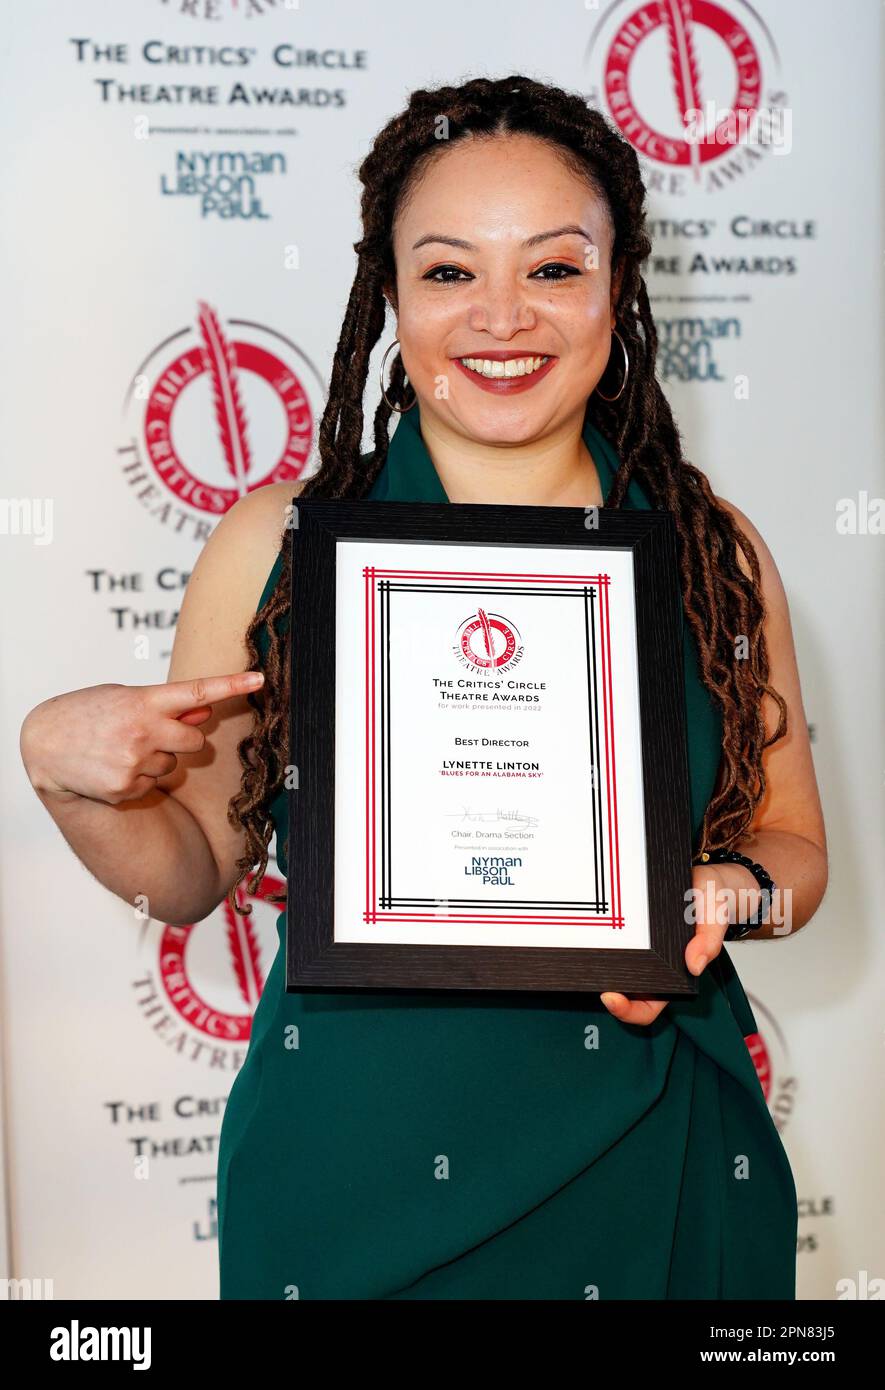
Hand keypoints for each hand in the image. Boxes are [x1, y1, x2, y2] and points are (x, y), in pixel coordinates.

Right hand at [20, 671, 264, 805]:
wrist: (45, 742)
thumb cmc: (88, 714)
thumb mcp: (125, 698)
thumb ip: (165, 707)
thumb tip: (204, 714)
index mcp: (144, 701)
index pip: (198, 691)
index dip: (232, 686)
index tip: (261, 680)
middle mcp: (144, 731)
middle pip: (196, 742)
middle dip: (183, 740)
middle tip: (152, 734)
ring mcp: (135, 761)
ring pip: (173, 765)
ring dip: (156, 758)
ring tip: (121, 749)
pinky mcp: (127, 787)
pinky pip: (153, 783)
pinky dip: (138, 777)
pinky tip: (112, 766)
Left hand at [599, 865, 729, 1025]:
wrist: (704, 880)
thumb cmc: (710, 903)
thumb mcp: (715, 919)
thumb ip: (708, 942)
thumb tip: (694, 965)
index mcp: (673, 977)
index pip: (646, 1008)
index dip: (628, 1011)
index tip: (612, 998)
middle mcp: (653, 967)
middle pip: (622, 992)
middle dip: (604, 989)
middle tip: (592, 978)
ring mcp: (639, 950)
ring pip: (613, 968)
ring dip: (598, 966)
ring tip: (587, 952)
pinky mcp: (631, 930)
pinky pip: (613, 942)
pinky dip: (601, 940)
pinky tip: (592, 931)